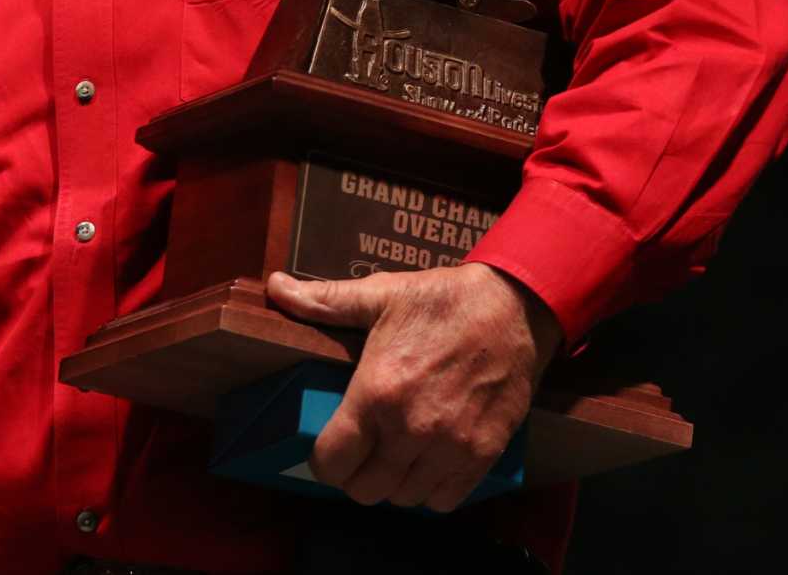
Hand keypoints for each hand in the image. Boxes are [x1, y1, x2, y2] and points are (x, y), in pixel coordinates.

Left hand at [265, 263, 561, 511]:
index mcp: (376, 393)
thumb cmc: (441, 301)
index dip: (323, 462)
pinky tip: (428, 464)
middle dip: (356, 475)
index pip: (332, 463)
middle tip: (361, 452)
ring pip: (404, 499)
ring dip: (394, 483)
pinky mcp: (484, 454)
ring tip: (394, 456)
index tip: (329, 448)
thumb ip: (323, 300)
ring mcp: (450, 447)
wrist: (513, 307)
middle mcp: (411, 429)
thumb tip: (274, 287)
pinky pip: (446, 500)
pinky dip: (433, 490)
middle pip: (365, 490)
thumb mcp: (379, 294)